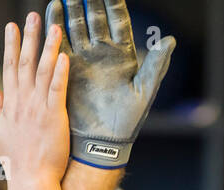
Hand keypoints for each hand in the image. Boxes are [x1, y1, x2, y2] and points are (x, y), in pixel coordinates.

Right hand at [0, 12, 70, 180]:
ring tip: (54, 27)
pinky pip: (57, 90)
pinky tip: (64, 56)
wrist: (30, 179)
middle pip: (24, 62)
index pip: (9, 67)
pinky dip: (60, 73)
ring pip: (42, 71)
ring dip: (48, 47)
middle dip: (29, 37)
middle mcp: (22, 101)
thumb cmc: (16, 161)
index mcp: (10, 103)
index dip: (11, 44)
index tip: (12, 26)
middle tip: (33, 15)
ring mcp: (38, 108)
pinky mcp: (54, 117)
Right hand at [46, 0, 174, 167]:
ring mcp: (85, 59)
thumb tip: (170, 40)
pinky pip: (60, 43)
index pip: (119, 21)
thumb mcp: (144, 91)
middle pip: (95, 18)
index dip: (114, 3)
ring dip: (72, 8)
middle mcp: (103, 54)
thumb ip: (156, 64)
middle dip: (89, 0)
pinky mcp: (67, 69)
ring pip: (77, 26)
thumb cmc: (127, 121)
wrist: (102, 142)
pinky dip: (56, 26)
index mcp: (123, 56)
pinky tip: (54, 9)